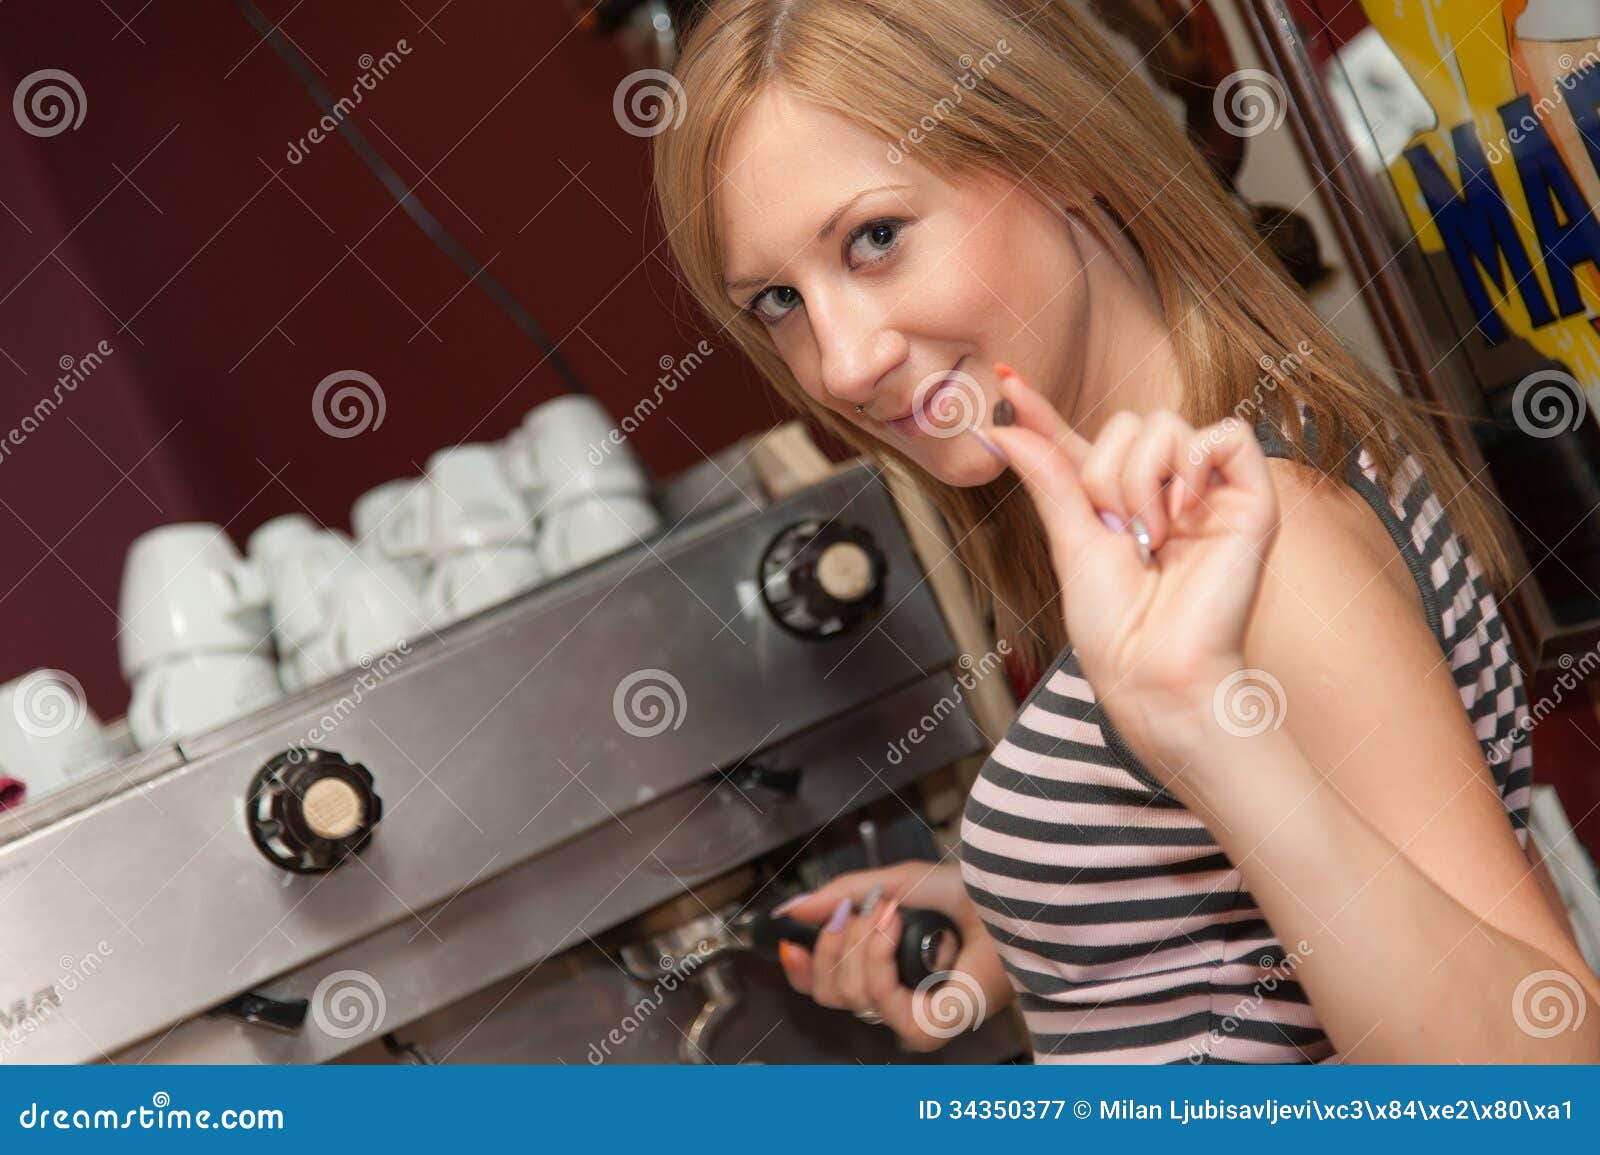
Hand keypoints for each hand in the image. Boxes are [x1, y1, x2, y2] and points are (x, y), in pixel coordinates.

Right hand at [772, 860, 1012, 1051]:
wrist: (1007, 900)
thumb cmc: (966, 897)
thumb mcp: (892, 884)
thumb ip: (840, 897)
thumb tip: (789, 911)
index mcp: (884, 970)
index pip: (825, 987)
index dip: (802, 969)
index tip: (789, 943)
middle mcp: (895, 998)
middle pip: (828, 992)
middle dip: (834, 942)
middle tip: (862, 909)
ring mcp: (911, 1017)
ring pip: (847, 994)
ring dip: (862, 942)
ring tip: (893, 911)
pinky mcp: (928, 1029)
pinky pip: (877, 1000)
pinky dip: (879, 958)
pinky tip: (897, 928)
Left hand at [982, 363, 1280, 769]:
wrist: (1156, 674)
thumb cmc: (1115, 630)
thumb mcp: (1070, 543)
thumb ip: (1048, 478)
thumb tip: (1001, 425)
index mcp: (1117, 504)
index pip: (1079, 442)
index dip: (1042, 412)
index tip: (1004, 383)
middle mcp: (1165, 491)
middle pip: (1126, 422)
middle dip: (1106, 475)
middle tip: (1117, 534)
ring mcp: (1209, 494)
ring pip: (1165, 423)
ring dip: (1142, 480)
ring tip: (1151, 539)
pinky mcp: (1252, 501)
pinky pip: (1226, 435)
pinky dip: (1194, 465)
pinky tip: (1182, 515)